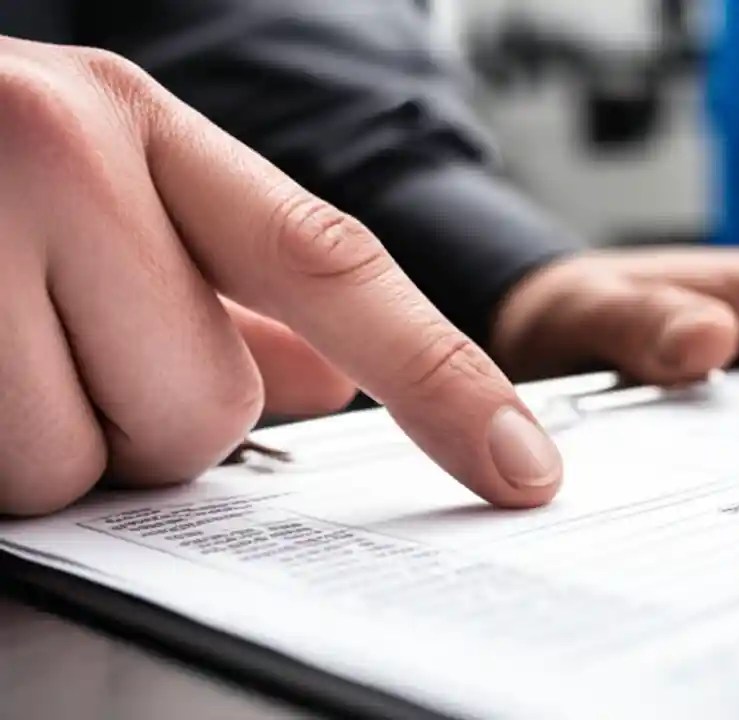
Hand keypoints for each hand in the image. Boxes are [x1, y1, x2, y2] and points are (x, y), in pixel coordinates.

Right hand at [0, 38, 561, 515]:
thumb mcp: (97, 184)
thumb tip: (334, 381)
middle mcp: (56, 151)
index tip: (522, 468)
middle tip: (63, 345)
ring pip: (85, 463)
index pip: (336, 266)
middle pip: (206, 411)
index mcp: (133, 119)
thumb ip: (225, 280)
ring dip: (49, 442)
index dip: (444, 381)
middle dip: (147, 416)